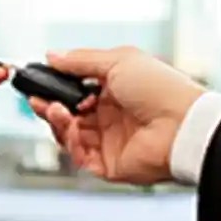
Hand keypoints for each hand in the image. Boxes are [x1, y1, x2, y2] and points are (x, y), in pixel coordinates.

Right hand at [28, 47, 204, 184]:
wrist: (183, 125)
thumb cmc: (162, 89)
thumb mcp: (118, 60)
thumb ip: (81, 60)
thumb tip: (53, 55)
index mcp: (116, 90)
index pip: (75, 89)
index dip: (56, 86)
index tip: (38, 80)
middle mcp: (111, 116)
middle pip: (68, 114)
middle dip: (49, 105)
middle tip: (37, 98)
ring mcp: (110, 141)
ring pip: (69, 134)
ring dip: (57, 121)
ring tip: (56, 110)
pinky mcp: (110, 164)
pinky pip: (80, 156)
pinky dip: (70, 141)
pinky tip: (73, 126)